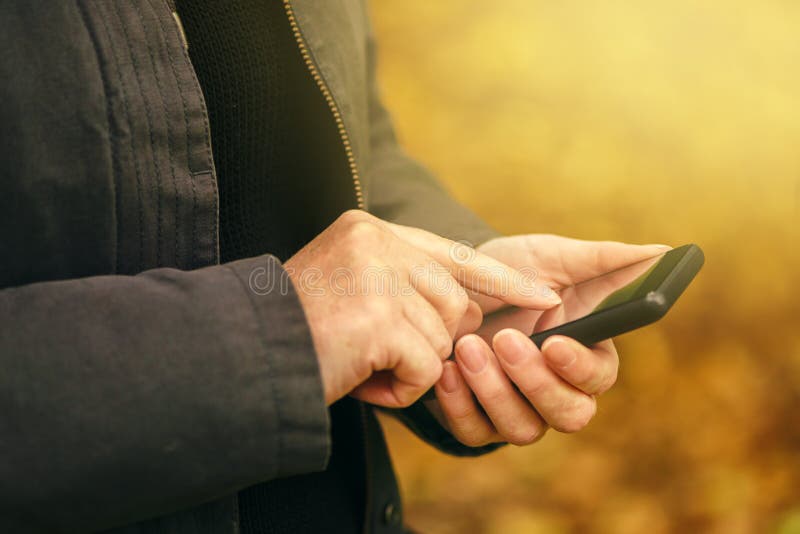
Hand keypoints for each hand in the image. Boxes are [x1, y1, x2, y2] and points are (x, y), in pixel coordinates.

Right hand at [284, 211, 560, 407]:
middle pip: (453, 302)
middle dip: (431, 339)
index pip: (456, 253)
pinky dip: (400, 386)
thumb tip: (467, 310)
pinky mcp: (380, 318)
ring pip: (441, 337)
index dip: (503, 280)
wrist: (243, 355)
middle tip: (376, 349)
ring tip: (359, 361)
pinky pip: (425, 366)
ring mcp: (379, 277)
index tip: (546, 295)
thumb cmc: (298, 331)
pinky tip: (361, 378)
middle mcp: (378, 243)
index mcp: (371, 230)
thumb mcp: (352, 290)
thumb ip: (405, 285)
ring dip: (408, 365)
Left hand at [430, 235, 669, 444]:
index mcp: (583, 354)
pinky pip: (473, 433)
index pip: (599, 378)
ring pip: (522, 430)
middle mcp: (556, 390)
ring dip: (494, 391)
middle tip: (504, 339)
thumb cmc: (513, 272)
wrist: (451, 285)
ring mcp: (516, 409)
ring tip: (466, 347)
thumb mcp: (551, 258)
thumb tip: (662, 252)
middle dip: (536, 382)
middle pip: (568, 415)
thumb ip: (603, 259)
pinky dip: (458, 405)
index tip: (554, 342)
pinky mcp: (476, 419)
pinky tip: (446, 370)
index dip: (580, 367)